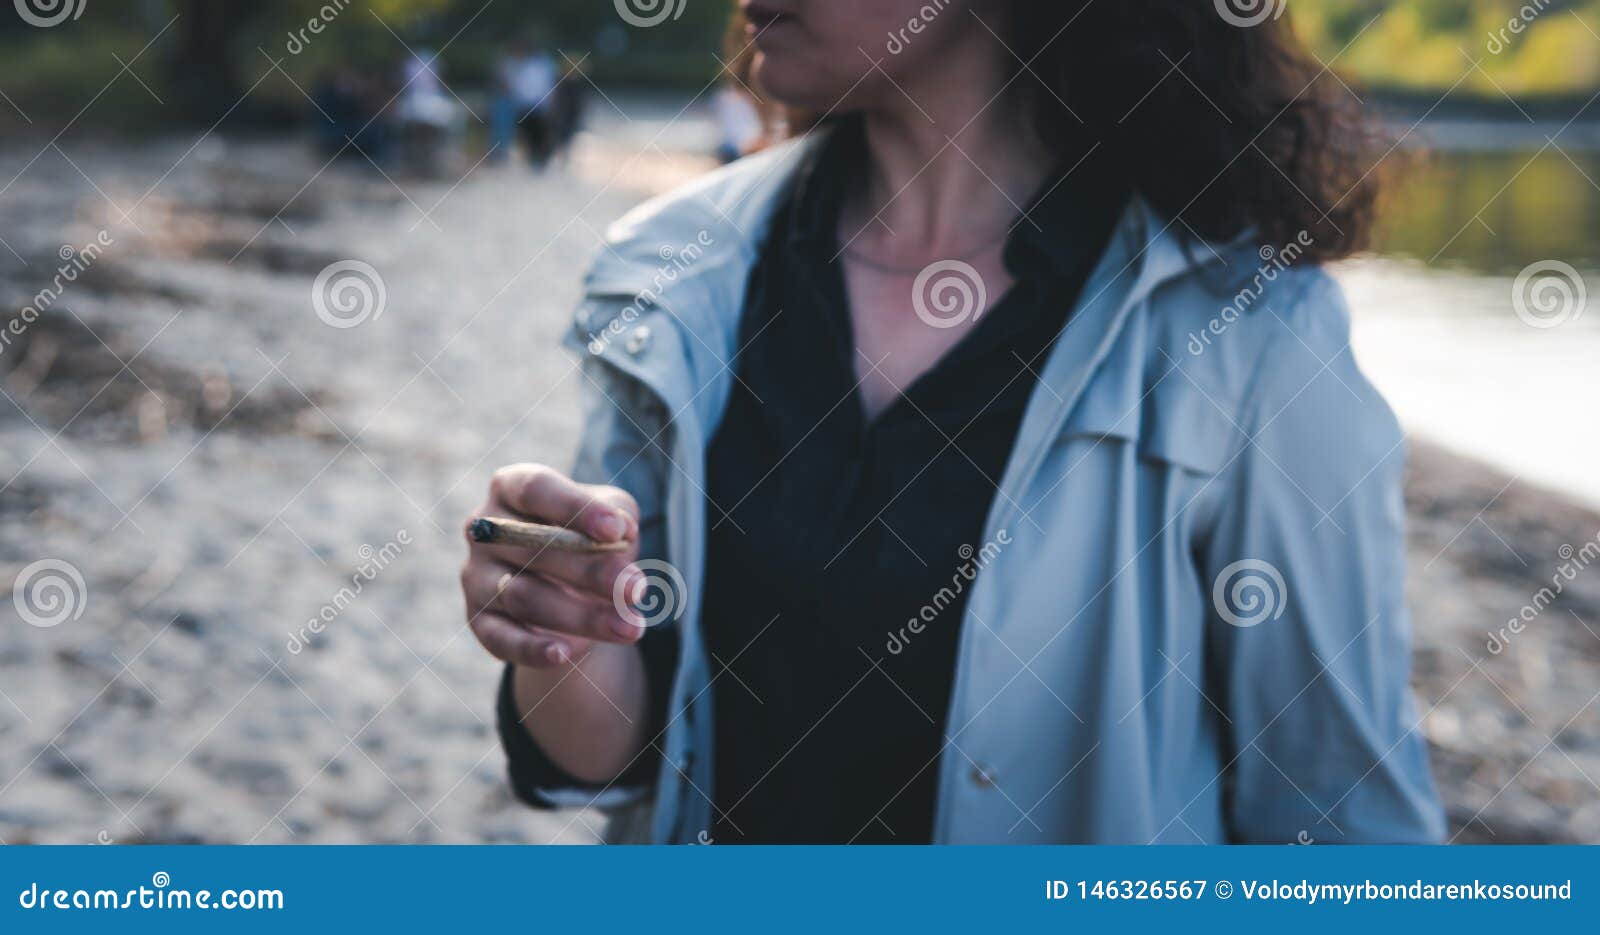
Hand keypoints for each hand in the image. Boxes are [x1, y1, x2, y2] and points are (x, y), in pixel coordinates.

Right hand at [461, 464, 646, 668]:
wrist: (567, 586)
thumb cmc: (589, 538)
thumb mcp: (609, 515)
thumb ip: (618, 514)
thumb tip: (622, 532)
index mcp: (512, 487)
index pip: (536, 489)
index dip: (576, 508)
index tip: (617, 531)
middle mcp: (485, 529)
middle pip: (536, 548)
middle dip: (594, 572)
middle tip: (638, 590)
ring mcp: (476, 575)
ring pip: (525, 596)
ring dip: (581, 616)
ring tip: (629, 628)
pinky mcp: (479, 618)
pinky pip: (500, 637)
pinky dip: (532, 648)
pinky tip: (565, 654)